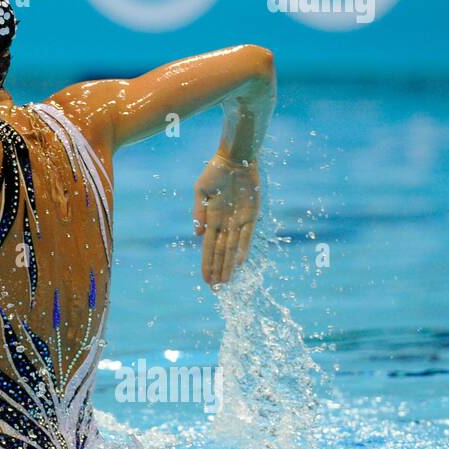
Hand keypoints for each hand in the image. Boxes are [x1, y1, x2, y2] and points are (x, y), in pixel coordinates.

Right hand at [193, 154, 260, 285]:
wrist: (235, 157)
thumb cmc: (215, 172)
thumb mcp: (201, 190)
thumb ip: (198, 212)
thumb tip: (197, 233)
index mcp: (211, 219)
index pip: (209, 247)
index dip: (207, 264)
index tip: (205, 280)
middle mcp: (225, 223)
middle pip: (221, 252)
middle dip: (218, 271)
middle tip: (216, 290)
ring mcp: (239, 220)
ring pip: (233, 248)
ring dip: (230, 265)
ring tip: (227, 282)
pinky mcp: (252, 214)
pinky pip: (248, 235)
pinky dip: (244, 249)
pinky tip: (241, 263)